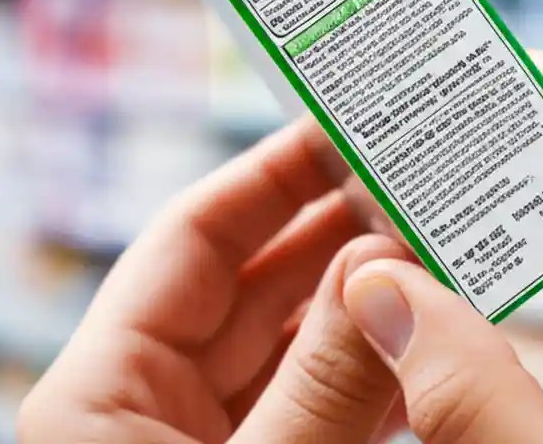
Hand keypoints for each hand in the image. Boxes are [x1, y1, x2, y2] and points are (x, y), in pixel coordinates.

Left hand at [18, 118, 410, 442]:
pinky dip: (365, 382)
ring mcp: (194, 443)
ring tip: (442, 262)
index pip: (190, 239)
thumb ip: (322, 381)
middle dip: (341, 236)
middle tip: (420, 190)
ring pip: (290, 347)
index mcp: (100, 393)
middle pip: (252, 284)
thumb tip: (386, 267)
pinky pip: (307, 407)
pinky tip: (423, 359)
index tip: (349, 129)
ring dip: (367, 310)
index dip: (273, 174)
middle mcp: (143, 405)